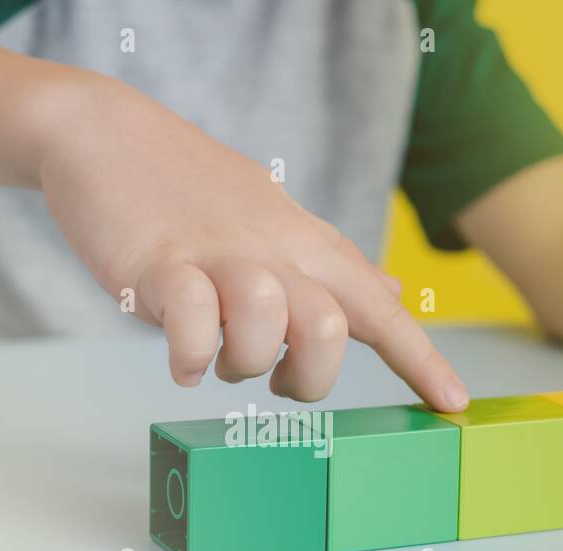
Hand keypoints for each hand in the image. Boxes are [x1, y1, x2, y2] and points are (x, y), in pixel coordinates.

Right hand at [33, 76, 467, 408]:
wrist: (107, 133)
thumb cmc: (192, 189)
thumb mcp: (279, 219)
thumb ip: (335, 265)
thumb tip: (393, 296)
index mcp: (306, 246)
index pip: (380, 309)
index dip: (422, 361)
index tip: (455, 406)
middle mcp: (273, 252)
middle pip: (328, 331)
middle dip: (305, 379)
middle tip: (272, 379)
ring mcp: (217, 258)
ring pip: (264, 330)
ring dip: (239, 365)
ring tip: (214, 352)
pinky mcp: (161, 268)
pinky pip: (192, 331)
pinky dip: (189, 359)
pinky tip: (178, 355)